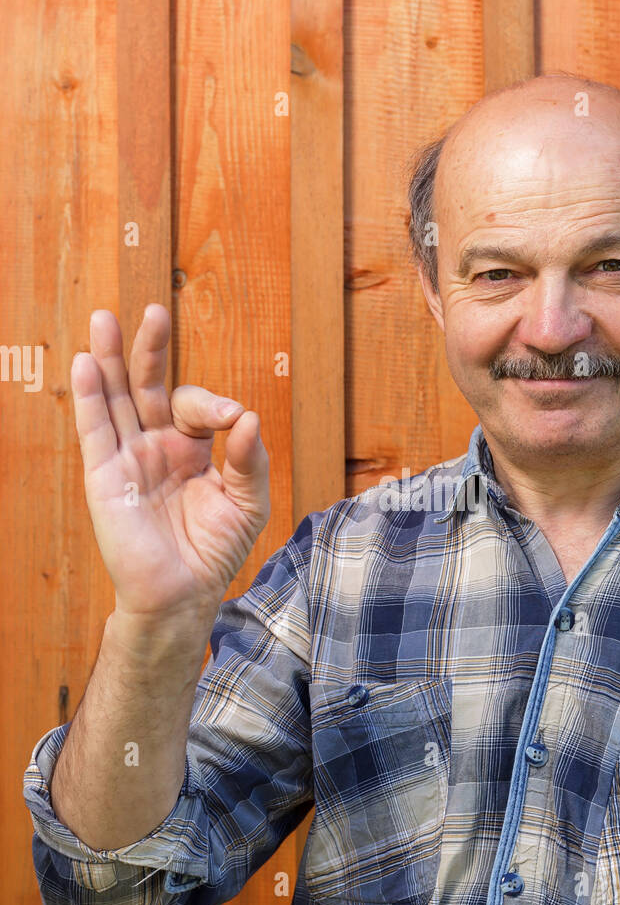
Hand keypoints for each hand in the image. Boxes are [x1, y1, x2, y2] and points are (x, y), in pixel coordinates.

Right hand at [71, 304, 270, 619]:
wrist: (182, 593)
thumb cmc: (216, 549)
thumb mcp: (248, 501)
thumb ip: (249, 458)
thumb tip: (246, 417)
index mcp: (192, 448)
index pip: (195, 407)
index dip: (212, 405)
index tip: (230, 419)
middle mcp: (157, 446)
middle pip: (149, 386)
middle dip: (151, 349)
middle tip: (155, 311)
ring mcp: (128, 457)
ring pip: (116, 398)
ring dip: (110, 358)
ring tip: (105, 319)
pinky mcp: (105, 475)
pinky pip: (95, 429)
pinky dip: (89, 395)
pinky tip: (84, 363)